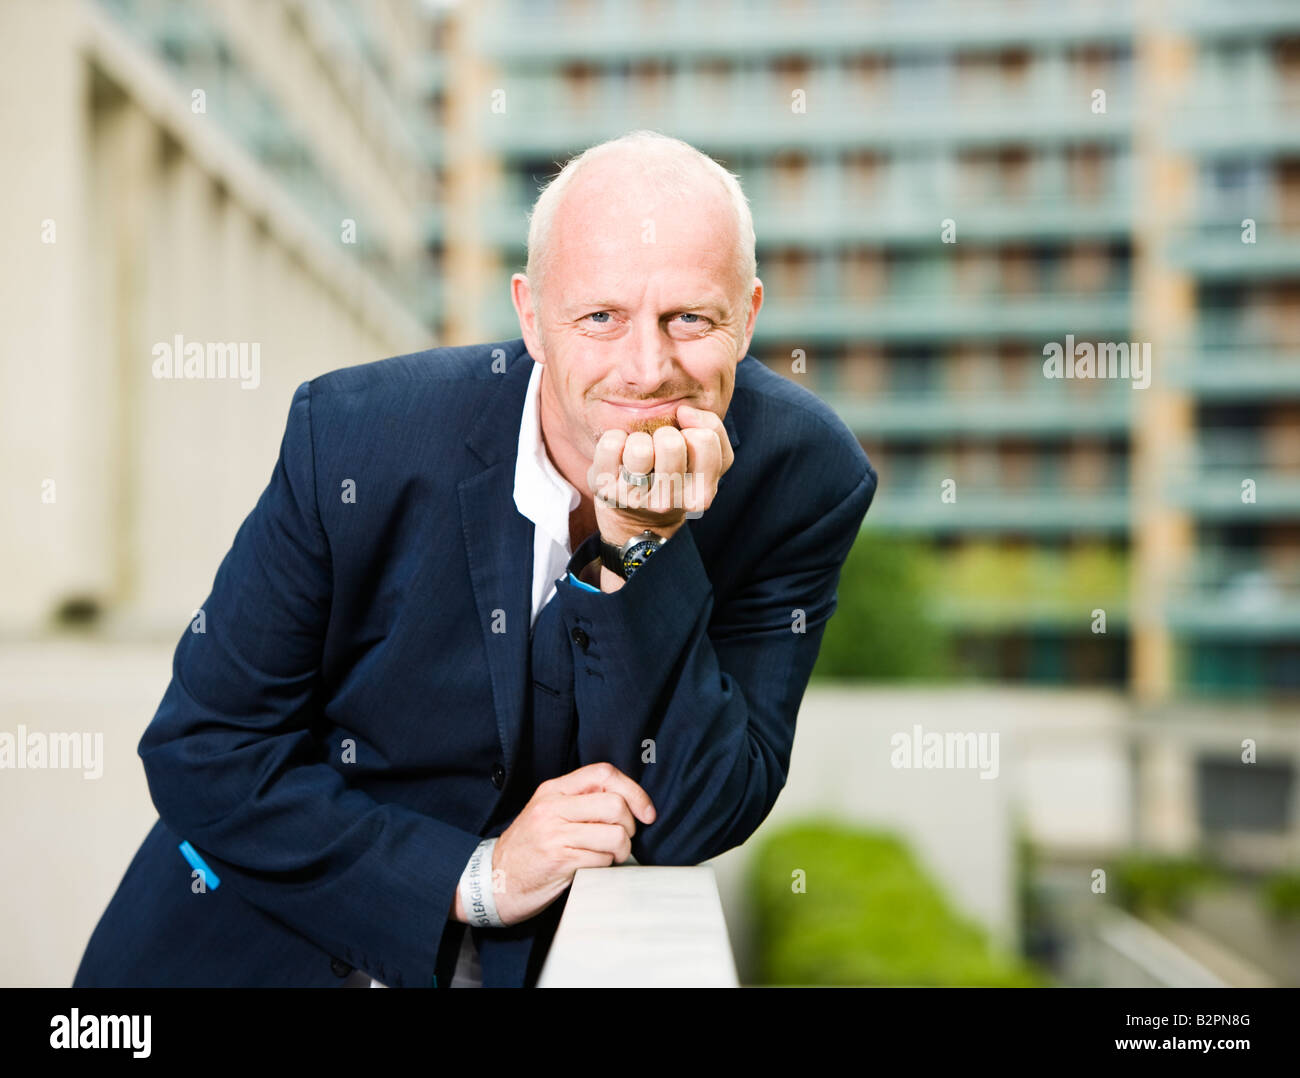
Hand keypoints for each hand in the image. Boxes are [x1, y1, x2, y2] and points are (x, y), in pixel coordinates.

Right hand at [487, 762, 655, 926]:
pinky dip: (607, 866)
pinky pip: (602, 859)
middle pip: (615, 804)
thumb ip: (580, 800)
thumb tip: (628, 801)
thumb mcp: (548, 812)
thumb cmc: (529, 848)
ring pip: (615, 834)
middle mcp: (552, 807)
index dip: (634, 791)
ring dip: (621, 850)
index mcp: (553, 790)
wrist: (494, 879)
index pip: (604, 773)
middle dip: (630, 825)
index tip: (646, 812)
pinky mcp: (558, 860)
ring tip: (609, 856)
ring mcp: (554, 833)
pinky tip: (594, 867)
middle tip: (622, 839)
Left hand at [587, 404, 733, 546]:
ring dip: (640, 438)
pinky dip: (615, 438)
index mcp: (699, 494)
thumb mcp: (706, 457)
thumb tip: (684, 411)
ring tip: (639, 453)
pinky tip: (620, 454)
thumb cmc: (676, 474)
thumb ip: (711, 427)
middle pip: (670, 442)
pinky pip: (611, 443)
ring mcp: (633, 497)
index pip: (704, 439)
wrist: (637, 516)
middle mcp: (667, 501)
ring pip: (640, 447)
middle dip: (665, 434)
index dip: (693, 429)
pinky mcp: (605, 487)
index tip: (685, 439)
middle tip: (660, 448)